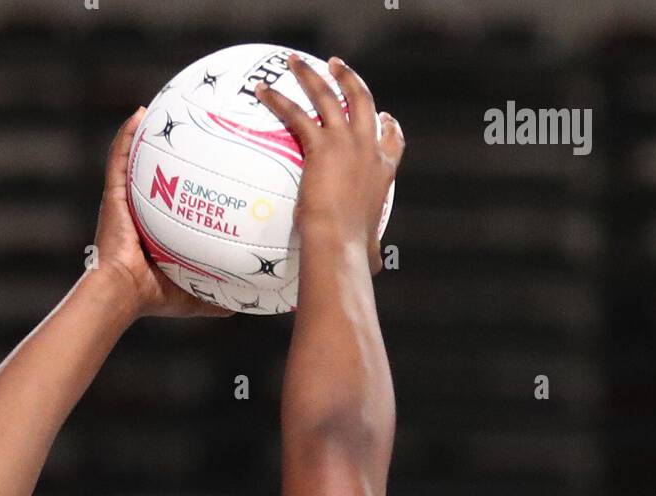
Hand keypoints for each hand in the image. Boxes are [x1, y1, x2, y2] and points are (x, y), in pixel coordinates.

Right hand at [94, 110, 233, 318]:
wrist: (123, 293)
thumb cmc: (154, 295)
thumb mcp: (196, 294)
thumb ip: (220, 296)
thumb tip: (248, 299)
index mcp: (158, 229)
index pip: (177, 199)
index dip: (191, 181)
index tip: (214, 163)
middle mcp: (141, 210)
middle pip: (158, 173)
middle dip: (170, 151)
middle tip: (193, 126)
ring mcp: (125, 201)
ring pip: (136, 159)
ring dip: (146, 134)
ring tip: (163, 107)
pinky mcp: (112, 196)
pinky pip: (119, 159)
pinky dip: (127, 136)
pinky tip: (139, 115)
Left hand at [256, 55, 403, 273]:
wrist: (339, 244)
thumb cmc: (353, 254)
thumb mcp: (369, 253)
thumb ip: (370, 254)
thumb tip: (370, 273)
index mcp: (383, 173)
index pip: (392, 140)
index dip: (388, 125)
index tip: (384, 115)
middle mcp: (368, 150)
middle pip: (363, 102)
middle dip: (350, 80)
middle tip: (336, 67)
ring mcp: (346, 143)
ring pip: (329, 95)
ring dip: (310, 74)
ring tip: (293, 62)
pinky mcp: (321, 146)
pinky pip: (295, 114)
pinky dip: (278, 99)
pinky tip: (262, 90)